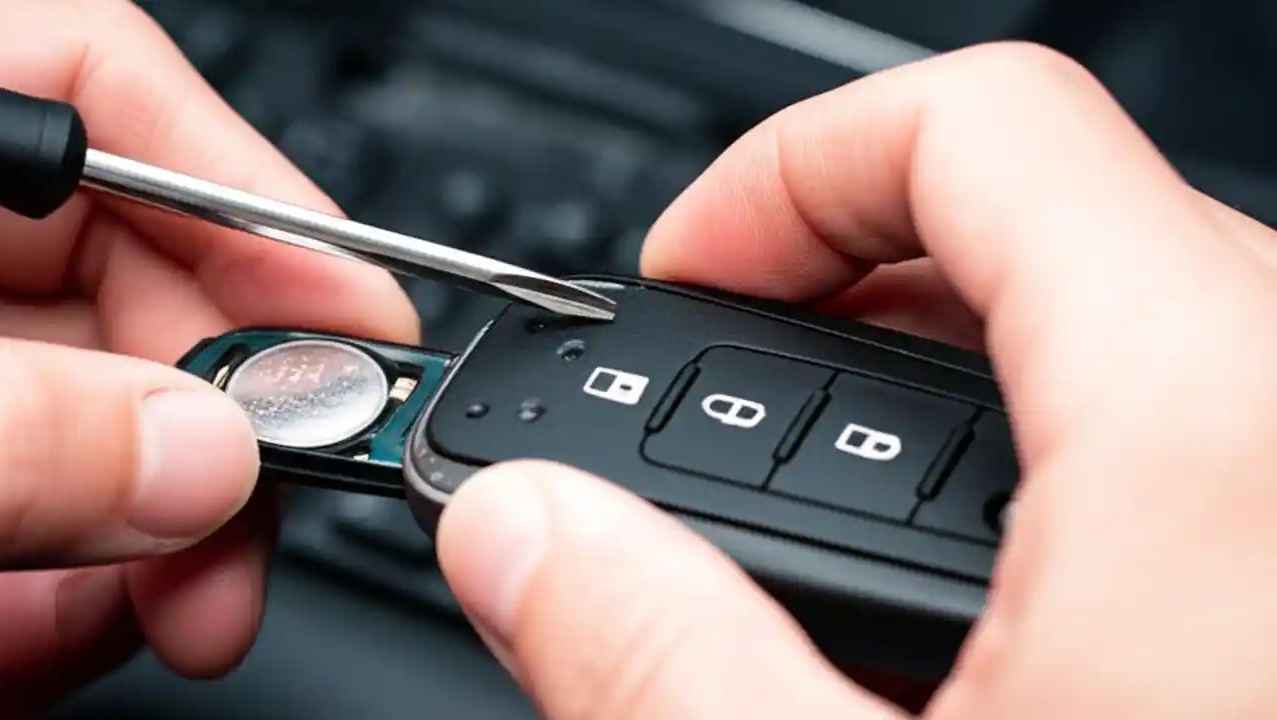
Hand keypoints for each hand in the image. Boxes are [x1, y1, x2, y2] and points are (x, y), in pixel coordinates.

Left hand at [0, 1, 416, 713]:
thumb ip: (17, 426)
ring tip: (166, 615)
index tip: (353, 321)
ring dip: (156, 535)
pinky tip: (63, 637)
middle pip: (135, 285)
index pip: (107, 90)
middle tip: (258, 523)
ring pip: (99, 424)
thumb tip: (207, 458)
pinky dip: (68, 590)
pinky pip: (34, 511)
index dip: (253, 196)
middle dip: (218, 424)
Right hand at [435, 41, 1276, 717]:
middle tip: (750, 396)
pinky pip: (1216, 400)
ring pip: (1138, 303)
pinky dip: (1073, 431)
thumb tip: (527, 536)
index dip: (789, 170)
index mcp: (1219, 436)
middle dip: (855, 277)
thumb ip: (660, 655)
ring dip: (960, 363)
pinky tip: (998, 562)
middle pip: (1053, 207)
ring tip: (853, 496)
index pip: (982, 126)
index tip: (694, 273)